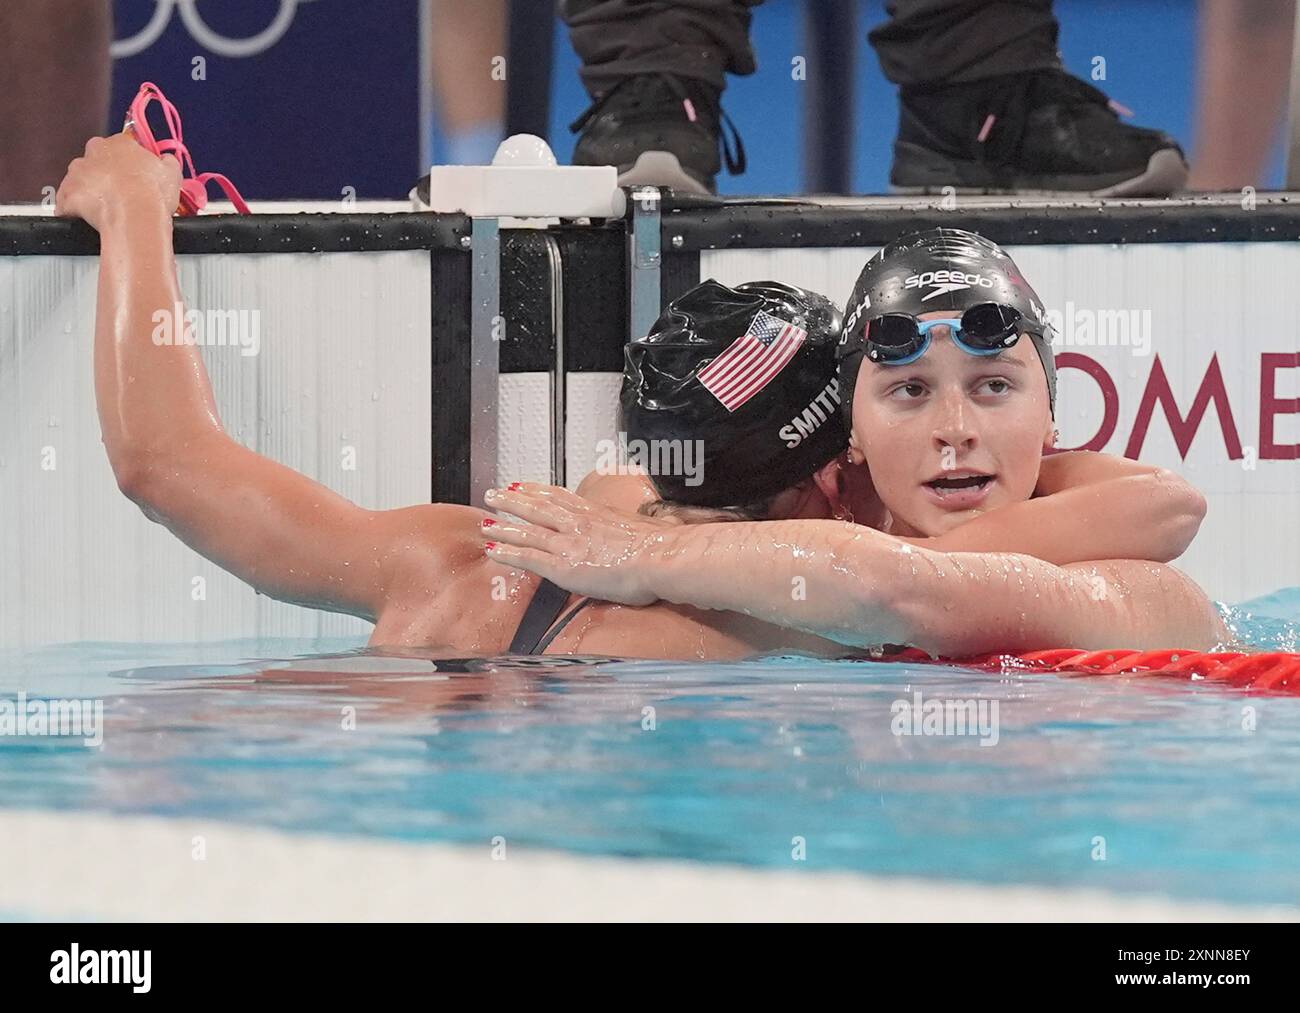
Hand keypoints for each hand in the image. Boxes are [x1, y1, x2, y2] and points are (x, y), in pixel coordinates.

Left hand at [56, 133, 181, 230]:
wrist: (134, 217)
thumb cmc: (152, 194)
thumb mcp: (172, 173)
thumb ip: (166, 162)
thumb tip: (165, 161)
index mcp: (120, 144)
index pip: (121, 146)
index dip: (129, 162)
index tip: (136, 174)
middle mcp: (94, 152)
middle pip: (96, 160)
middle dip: (105, 173)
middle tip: (121, 192)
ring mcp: (76, 172)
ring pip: (80, 179)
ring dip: (90, 190)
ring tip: (107, 208)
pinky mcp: (66, 194)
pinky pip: (67, 202)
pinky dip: (75, 210)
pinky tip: (90, 219)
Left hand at [481, 483, 668, 605]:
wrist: (659, 557)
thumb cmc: (660, 548)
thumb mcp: (645, 529)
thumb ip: (636, 530)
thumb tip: (652, 532)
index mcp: (596, 513)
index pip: (559, 497)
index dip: (537, 490)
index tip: (522, 485)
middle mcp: (577, 523)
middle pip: (537, 507)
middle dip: (512, 501)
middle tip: (493, 494)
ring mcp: (567, 543)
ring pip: (526, 530)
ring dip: (503, 525)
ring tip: (485, 521)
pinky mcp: (561, 565)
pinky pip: (526, 556)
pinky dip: (507, 552)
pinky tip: (492, 550)